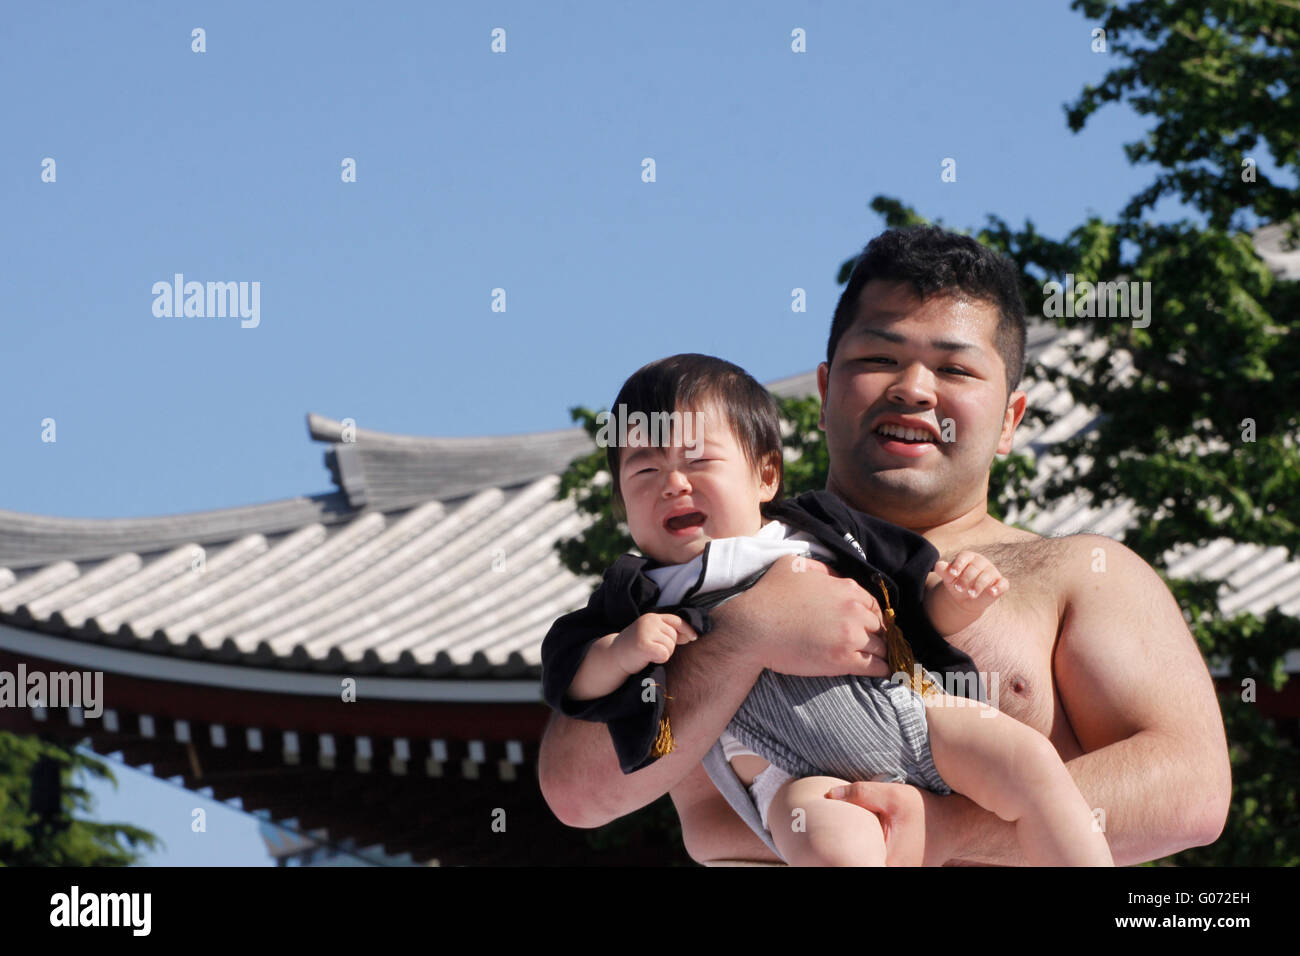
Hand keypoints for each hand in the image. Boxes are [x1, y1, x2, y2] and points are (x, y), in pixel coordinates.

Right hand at [611, 612, 697, 673]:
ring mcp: (646, 632)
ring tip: (649, 654)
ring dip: (663, 654)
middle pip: (674, 636)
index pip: (677, 620)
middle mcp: (650, 621)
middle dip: (669, 647)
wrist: (613, 656)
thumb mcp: (651, 633)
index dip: (687, 629)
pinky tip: (648, 658)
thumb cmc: (635, 647)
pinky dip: (659, 659)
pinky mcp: (644, 644)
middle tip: (654, 650)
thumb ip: (667, 632)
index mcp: (652, 617)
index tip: (693, 638)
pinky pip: (664, 654)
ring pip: (670, 646)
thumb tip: (690, 635)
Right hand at [717, 553, 889, 677]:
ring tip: (880, 660)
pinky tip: (883, 672)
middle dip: (877, 635)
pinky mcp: (842, 660)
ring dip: (880, 653)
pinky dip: (882, 669)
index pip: (874, 604)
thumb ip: (820, 568)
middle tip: (871, 644)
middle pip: (879, 626)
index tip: (868, 625)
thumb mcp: (794, 565)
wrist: (753, 627)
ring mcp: (850, 636)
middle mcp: (853, 611)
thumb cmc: (768, 595)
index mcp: (846, 588)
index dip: (872, 616)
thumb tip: (832, 576)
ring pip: (881, 647)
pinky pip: (875, 667)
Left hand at [823, 781, 952, 866]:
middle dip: (848, 853)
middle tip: (836, 838)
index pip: (855, 862)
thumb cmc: (924, 810)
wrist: (952, 824)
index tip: (831, 844)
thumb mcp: (893, 795)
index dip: (841, 854)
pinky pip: (876, 862)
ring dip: (859, 853)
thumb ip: (861, 793)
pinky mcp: (900, 870)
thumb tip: (828, 795)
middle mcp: (895, 873)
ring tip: (850, 839)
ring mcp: (899, 873)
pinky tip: (863, 841)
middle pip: (860, 862)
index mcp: (890, 864)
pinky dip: (868, 854)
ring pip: (868, 862)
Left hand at [933, 551, 1008, 615]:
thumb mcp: (949, 578)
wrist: (965, 598)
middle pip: (975, 567)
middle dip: (966, 578)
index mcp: (968, 557)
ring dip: (979, 585)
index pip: (964, 557)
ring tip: (971, 594)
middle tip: (958, 588)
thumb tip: (938, 565)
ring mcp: (992, 572)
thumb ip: (943, 570)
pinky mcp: (1001, 583)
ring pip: (988, 575)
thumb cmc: (956, 583)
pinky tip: (992, 592)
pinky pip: (1003, 583)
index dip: (958, 564)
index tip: (951, 574)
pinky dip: (999, 587)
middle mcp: (981, 562)